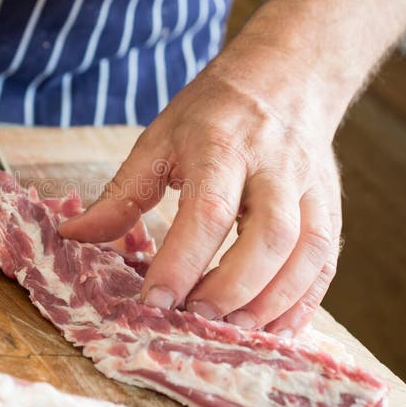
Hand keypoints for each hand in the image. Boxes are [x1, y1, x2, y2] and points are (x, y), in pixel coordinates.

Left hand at [60, 37, 341, 333]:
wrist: (287, 77)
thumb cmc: (214, 113)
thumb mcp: (160, 139)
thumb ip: (122, 193)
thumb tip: (74, 236)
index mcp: (223, 145)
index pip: (209, 211)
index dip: (182, 261)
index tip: (153, 301)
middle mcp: (275, 166)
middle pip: (270, 235)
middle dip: (233, 288)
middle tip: (195, 318)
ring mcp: (311, 187)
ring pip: (308, 252)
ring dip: (271, 302)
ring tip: (230, 329)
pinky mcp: (331, 205)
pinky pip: (325, 262)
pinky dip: (303, 302)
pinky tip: (270, 327)